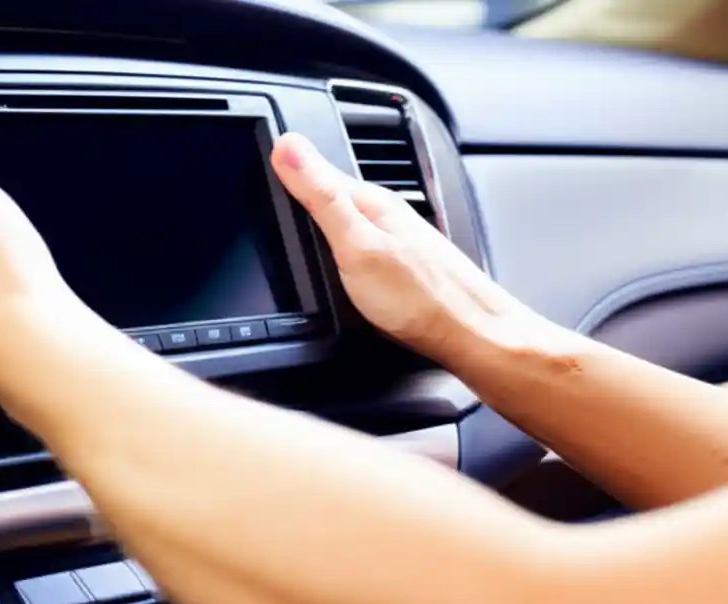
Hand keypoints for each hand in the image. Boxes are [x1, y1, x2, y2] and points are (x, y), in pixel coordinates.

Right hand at [270, 133, 541, 365]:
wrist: (471, 334)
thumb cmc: (421, 298)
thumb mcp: (357, 245)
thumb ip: (321, 196)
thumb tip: (288, 145)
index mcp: (370, 201)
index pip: (315, 169)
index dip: (283, 163)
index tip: (256, 157)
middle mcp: (384, 214)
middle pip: (330, 192)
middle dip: (300, 186)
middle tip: (267, 178)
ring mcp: (391, 238)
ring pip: (344, 217)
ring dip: (318, 212)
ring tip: (292, 207)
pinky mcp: (395, 264)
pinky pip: (356, 241)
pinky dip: (335, 241)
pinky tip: (330, 255)